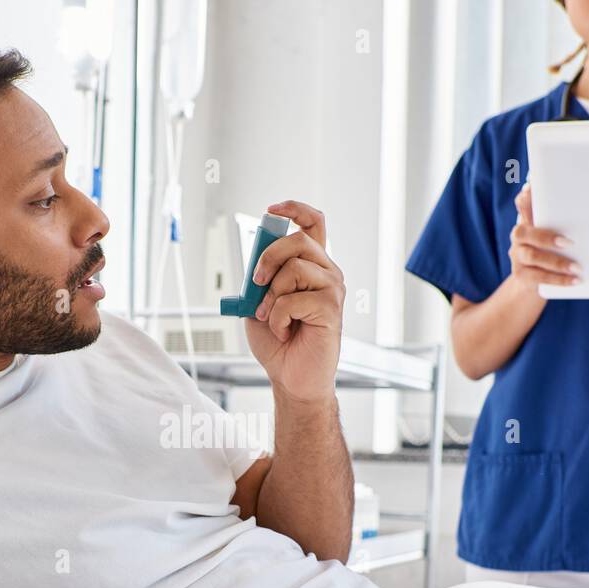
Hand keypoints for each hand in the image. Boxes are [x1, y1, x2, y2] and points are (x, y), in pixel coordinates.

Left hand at [244, 200, 343, 403]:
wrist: (291, 377)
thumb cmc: (279, 342)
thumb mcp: (258, 302)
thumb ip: (259, 278)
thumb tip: (256, 262)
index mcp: (312, 266)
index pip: (314, 223)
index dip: (294, 210)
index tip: (271, 210)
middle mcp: (327, 273)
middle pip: (298, 240)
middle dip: (268, 257)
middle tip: (256, 282)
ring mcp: (333, 289)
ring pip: (295, 268)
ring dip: (271, 295)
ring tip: (271, 317)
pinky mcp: (332, 309)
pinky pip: (294, 299)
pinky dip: (279, 317)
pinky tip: (284, 331)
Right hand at [509, 182, 580, 289]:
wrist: (534, 282)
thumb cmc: (553, 250)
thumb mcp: (558, 231)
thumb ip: (569, 219)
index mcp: (528, 221)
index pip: (522, 204)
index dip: (526, 197)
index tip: (534, 188)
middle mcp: (518, 236)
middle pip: (522, 232)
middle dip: (545, 237)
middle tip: (569, 242)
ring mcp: (517, 256)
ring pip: (532, 256)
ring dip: (556, 262)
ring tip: (577, 268)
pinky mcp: (520, 275)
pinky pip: (537, 277)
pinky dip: (557, 279)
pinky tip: (574, 280)